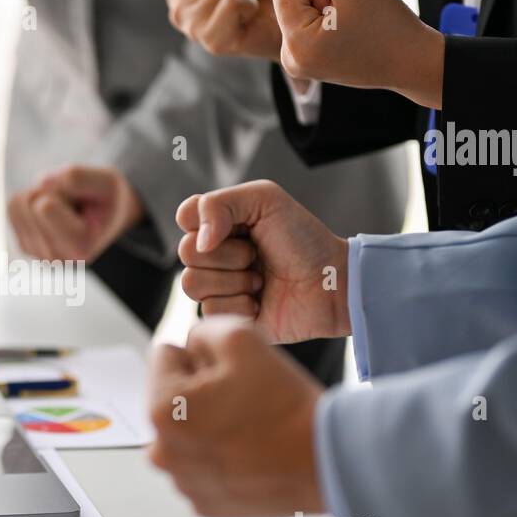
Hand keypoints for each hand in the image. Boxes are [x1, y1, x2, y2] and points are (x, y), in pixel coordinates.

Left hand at [7, 165, 145, 262]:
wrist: (110, 222)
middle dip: (49, 192)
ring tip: (66, 209)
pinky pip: (12, 208)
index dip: (62, 191)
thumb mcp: (108, 182)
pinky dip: (31, 203)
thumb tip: (42, 181)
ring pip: (15, 205)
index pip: (44, 205)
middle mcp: (55, 257)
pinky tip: (55, 214)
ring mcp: (38, 254)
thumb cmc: (109, 202)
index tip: (82, 203)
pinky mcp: (26, 245)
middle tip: (74, 205)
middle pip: (26, 203)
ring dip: (40, 196)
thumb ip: (79, 177)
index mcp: (79, 248)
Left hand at [147, 315, 323, 516]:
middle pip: (173, 399)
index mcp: (161, 410)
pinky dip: (222, 458)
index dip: (200, 355)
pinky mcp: (205, 504)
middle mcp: (163, 452)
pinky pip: (204, 467)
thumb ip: (202, 331)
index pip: (165, 357)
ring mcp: (184, 482)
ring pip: (188, 434)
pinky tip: (252, 453)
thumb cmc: (283, 405)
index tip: (230, 372)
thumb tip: (190, 345)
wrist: (323, 462)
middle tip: (245, 399)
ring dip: (209, 425)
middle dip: (200, 392)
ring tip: (250, 427)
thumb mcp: (240, 338)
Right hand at [175, 180, 349, 343]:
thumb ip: (218, 204)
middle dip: (228, 254)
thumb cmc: (305, 240)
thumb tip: (198, 241)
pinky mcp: (226, 316)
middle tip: (257, 255)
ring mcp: (218, 286)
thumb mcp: (265, 199)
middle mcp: (215, 254)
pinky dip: (240, 306)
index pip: (185, 216)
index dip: (206, 222)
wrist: (331, 283)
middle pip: (185, 252)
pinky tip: (260, 302)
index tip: (240, 225)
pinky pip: (209, 311)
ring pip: (192, 283)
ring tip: (261, 280)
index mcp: (221, 223)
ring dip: (233, 281)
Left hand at [271, 0, 444, 108]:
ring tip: (349, 26)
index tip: (341, 3)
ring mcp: (297, 64)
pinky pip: (306, 24)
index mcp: (295, 44)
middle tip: (349, 16)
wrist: (411, 60)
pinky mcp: (308, 64)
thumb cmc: (385, 22)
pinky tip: (347, 34)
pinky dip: (326, 21)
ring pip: (298, 10)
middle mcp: (289, 59)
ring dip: (323, 7)